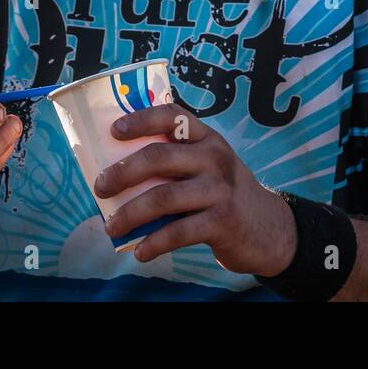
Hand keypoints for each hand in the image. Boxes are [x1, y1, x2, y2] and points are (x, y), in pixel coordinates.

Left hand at [93, 103, 296, 274]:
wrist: (267, 227)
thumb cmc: (223, 194)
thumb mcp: (209, 167)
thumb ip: (176, 163)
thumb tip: (115, 174)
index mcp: (207, 139)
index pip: (173, 116)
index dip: (142, 119)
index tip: (114, 130)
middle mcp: (215, 158)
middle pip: (159, 157)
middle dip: (122, 172)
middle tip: (100, 188)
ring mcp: (220, 189)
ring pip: (163, 197)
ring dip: (129, 214)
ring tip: (111, 227)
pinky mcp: (223, 221)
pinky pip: (178, 232)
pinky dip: (153, 244)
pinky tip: (140, 252)